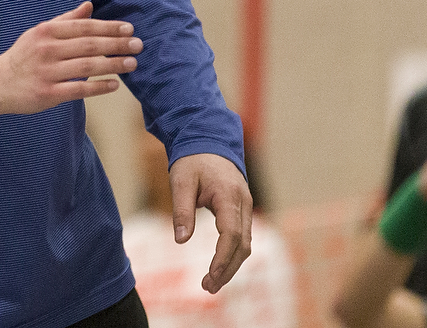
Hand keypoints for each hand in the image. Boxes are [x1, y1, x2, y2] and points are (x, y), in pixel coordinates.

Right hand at [0, 2, 142, 114]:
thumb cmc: (23, 56)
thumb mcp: (40, 32)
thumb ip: (65, 20)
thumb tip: (88, 6)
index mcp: (47, 31)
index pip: (84, 27)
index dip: (108, 27)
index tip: (129, 29)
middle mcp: (47, 50)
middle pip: (89, 45)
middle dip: (116, 44)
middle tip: (138, 45)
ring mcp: (47, 72)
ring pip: (87, 67)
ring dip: (112, 65)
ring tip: (132, 64)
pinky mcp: (48, 94)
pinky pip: (78, 90)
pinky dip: (98, 87)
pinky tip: (114, 85)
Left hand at [169, 153, 252, 292]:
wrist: (208, 139)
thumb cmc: (192, 161)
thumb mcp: (180, 181)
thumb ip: (182, 210)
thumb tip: (181, 240)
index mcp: (228, 195)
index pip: (231, 235)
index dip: (222, 258)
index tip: (210, 277)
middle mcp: (243, 202)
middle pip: (242, 245)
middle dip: (227, 269)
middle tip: (208, 288)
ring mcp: (246, 205)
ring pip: (246, 243)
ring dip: (231, 265)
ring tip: (211, 283)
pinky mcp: (243, 209)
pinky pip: (243, 236)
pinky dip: (233, 254)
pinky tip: (220, 267)